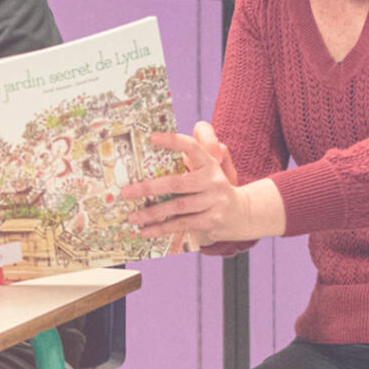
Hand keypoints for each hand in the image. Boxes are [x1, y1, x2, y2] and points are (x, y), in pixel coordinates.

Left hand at [121, 123, 283, 244]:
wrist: (243, 212)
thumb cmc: (214, 186)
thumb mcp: (209, 168)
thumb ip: (190, 160)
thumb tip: (155, 154)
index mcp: (209, 163)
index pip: (192, 147)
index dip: (173, 141)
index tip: (152, 137)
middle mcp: (212, 180)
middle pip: (177, 183)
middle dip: (148, 188)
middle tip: (126, 192)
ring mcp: (212, 201)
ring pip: (176, 207)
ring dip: (151, 213)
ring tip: (132, 217)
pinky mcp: (211, 221)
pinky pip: (182, 224)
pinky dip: (162, 228)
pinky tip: (145, 231)